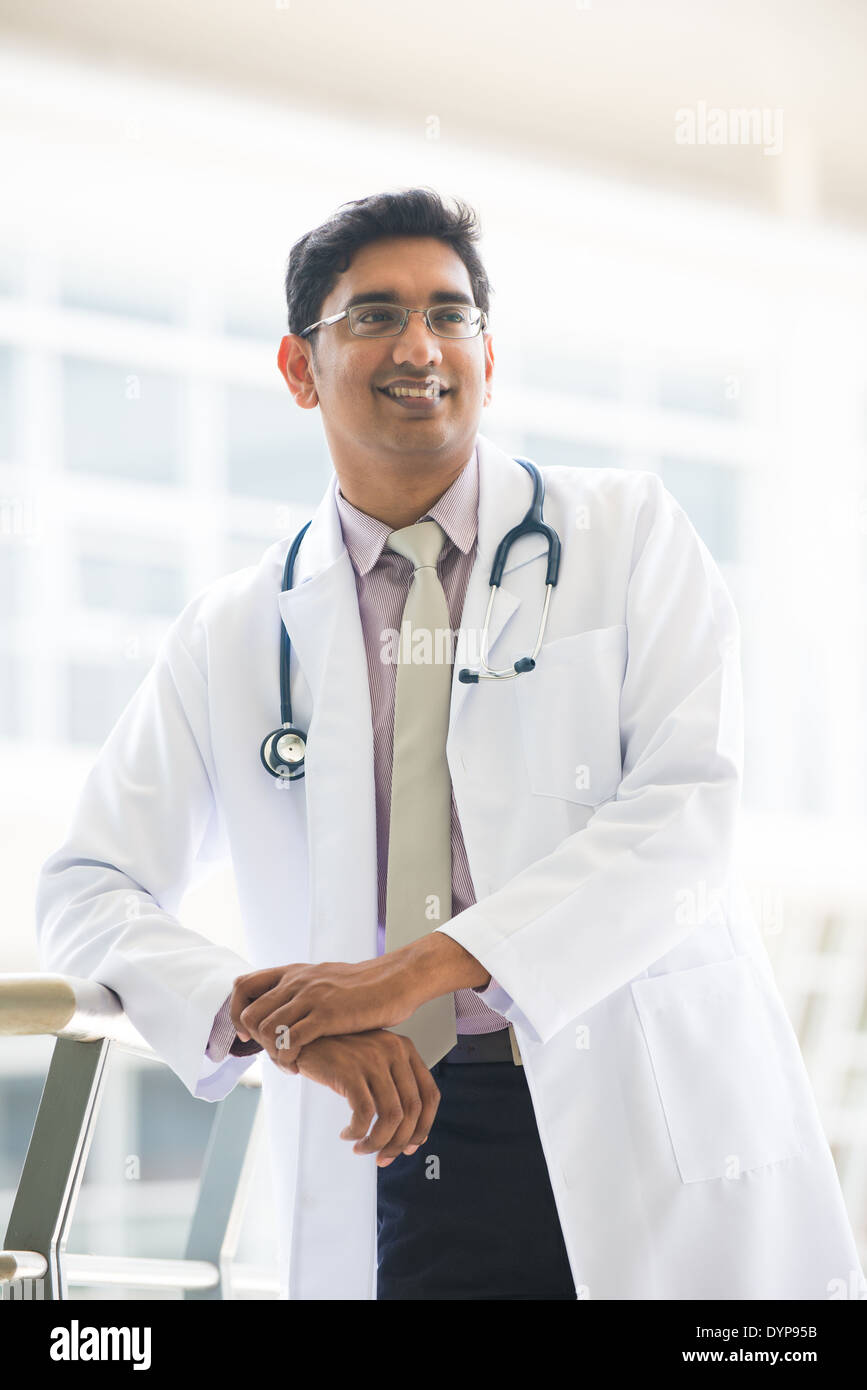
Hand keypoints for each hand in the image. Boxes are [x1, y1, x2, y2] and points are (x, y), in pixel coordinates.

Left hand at [229, 958, 420, 1066]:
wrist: (396, 980)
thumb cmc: (364, 987)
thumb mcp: (324, 979)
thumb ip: (303, 989)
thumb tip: (286, 1005)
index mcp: (293, 972)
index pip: (243, 986)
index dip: (237, 1013)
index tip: (248, 1033)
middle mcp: (296, 981)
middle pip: (249, 1013)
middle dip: (253, 1042)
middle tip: (271, 1055)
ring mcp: (310, 997)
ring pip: (266, 1030)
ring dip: (272, 1055)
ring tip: (288, 1064)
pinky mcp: (326, 1015)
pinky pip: (289, 1041)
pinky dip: (287, 1060)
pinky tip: (300, 1067)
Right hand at [287, 1030, 440, 1165]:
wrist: (305, 1036)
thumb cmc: (340, 1052)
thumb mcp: (375, 1061)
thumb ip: (395, 1086)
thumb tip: (411, 1131)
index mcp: (405, 1049)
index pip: (430, 1094)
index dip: (424, 1126)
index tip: (411, 1146)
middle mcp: (394, 1051)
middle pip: (412, 1110)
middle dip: (399, 1142)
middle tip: (384, 1157)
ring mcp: (372, 1060)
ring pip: (391, 1116)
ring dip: (378, 1141)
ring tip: (363, 1148)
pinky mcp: (350, 1071)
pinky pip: (364, 1114)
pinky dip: (358, 1132)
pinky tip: (348, 1134)